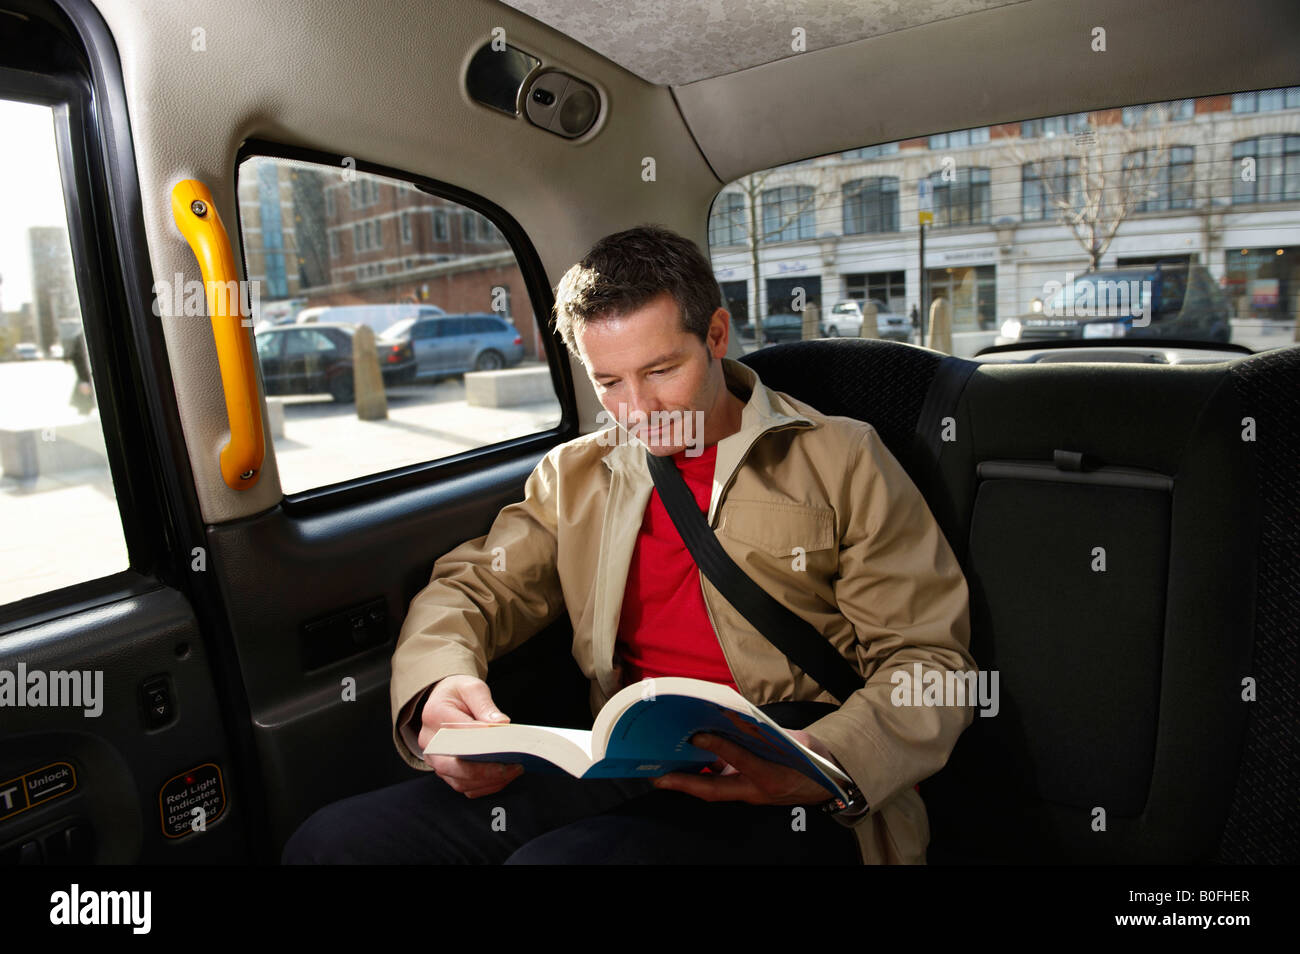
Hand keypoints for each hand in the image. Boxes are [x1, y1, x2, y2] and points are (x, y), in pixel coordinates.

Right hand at [417, 675, 522, 798]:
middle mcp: (430, 742)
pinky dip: (485, 786)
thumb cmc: (457, 694)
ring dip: (489, 780)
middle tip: (513, 765)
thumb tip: (501, 723)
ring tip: (514, 770)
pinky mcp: (445, 772)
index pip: (460, 732)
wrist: (442, 701)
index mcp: (434, 715)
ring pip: (460, 781)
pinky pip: (465, 787)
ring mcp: (435, 760)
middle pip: (454, 765)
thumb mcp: (471, 687)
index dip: (483, 739)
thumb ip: (485, 704)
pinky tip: (504, 777)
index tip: (506, 743)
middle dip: (486, 769)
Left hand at [650, 729, 843, 805]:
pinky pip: (720, 783)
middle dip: (685, 784)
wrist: (827, 783)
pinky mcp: (746, 789)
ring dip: (689, 779)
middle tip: (659, 777)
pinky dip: (703, 773)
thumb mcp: (796, 741)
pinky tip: (687, 758)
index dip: (718, 749)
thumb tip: (736, 714)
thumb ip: (767, 730)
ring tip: (663, 765)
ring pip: (714, 788)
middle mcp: (756, 790)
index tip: (697, 736)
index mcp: (772, 777)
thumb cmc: (810, 758)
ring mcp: (749, 792)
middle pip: (715, 790)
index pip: (740, 761)